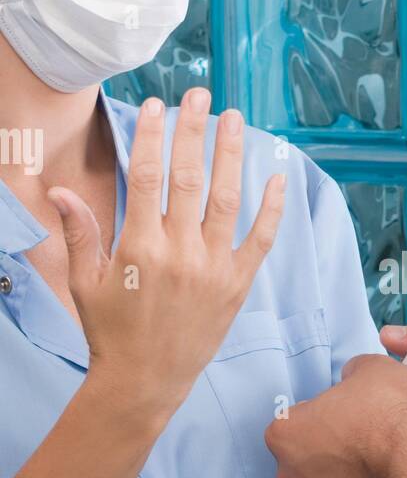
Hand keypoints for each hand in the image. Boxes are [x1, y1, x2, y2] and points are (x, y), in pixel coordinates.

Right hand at [48, 87, 285, 422]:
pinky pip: (260, 240)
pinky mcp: (237, 286)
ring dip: (231, 154)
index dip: (153, 136)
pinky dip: (272, 208)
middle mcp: (179, 253)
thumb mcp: (85, 281)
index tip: (155, 106)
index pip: (149, 177)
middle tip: (200, 94)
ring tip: (235, 118)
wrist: (145, 382)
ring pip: (226, 199)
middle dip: (194, 131)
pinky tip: (277, 176)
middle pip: (189, 177)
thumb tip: (57, 189)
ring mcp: (213, 268)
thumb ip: (79, 232)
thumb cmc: (111, 331)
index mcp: (139, 247)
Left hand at [265, 354, 406, 477]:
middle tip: (365, 438)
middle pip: (307, 457)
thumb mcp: (373, 368)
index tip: (350, 413)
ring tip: (381, 465)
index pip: (298, 418)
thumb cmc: (389, 419)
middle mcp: (290, 476)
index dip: (326, 413)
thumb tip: (354, 377)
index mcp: (284, 433)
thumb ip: (354, 371)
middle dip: (331, 450)